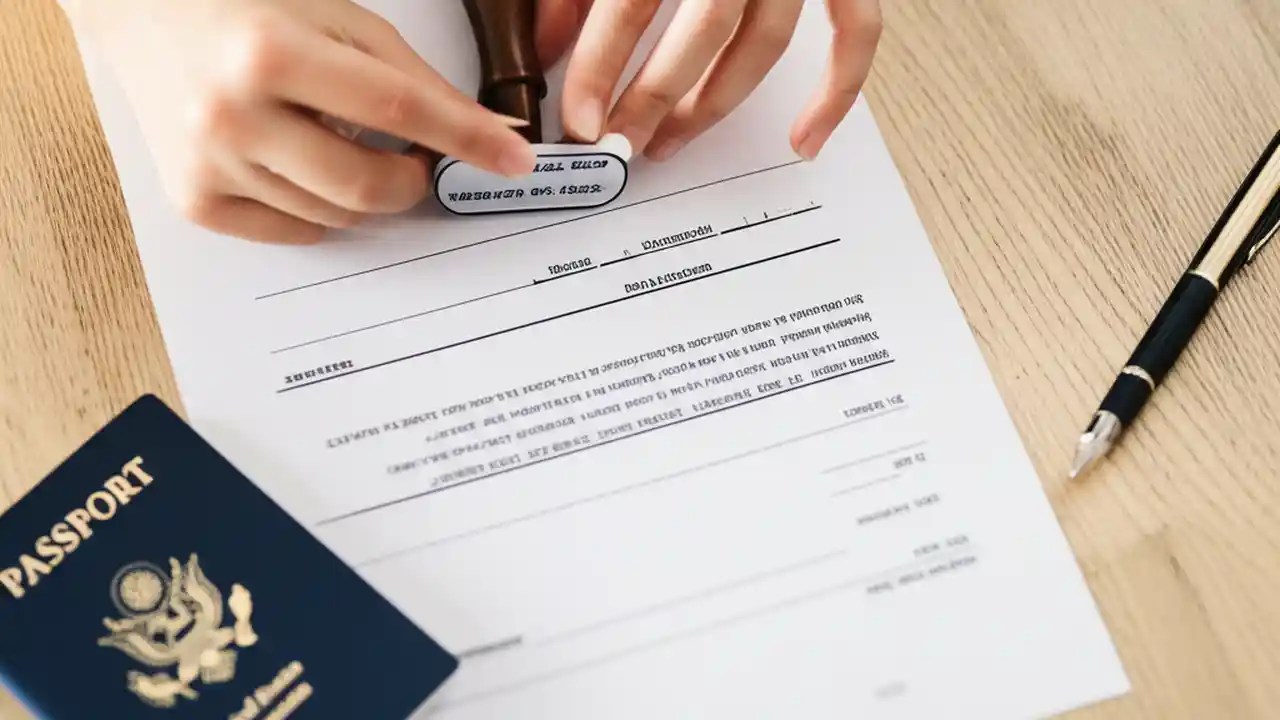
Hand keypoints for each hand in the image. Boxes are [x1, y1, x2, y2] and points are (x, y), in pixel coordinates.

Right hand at [70, 0, 536, 243]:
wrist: (143, 14)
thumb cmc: (249, 9)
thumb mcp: (337, 21)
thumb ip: (409, 79)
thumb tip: (482, 132)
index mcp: (271, 53)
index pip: (398, 109)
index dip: (466, 138)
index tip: (512, 161)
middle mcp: (232, 114)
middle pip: (366, 184)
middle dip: (411, 180)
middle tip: (414, 159)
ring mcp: (208, 164)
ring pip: (335, 214)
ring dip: (359, 187)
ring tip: (333, 138)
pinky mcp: (194, 200)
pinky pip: (294, 231)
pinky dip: (317, 207)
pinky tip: (297, 162)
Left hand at [535, 0, 881, 161]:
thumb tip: (547, 47)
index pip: (629, 1)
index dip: (597, 68)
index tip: (578, 120)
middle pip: (703, 30)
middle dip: (654, 99)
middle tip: (617, 143)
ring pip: (765, 43)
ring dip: (715, 104)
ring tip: (669, 142)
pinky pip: (856, 30)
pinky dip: (837, 89)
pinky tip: (804, 140)